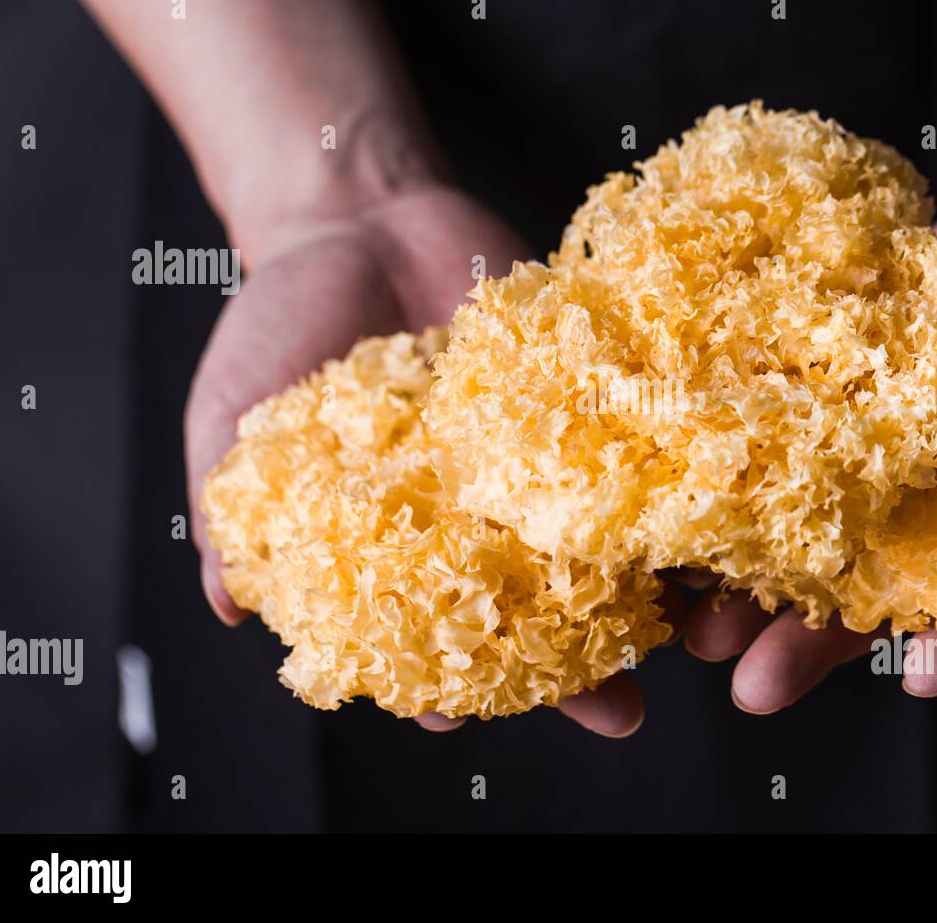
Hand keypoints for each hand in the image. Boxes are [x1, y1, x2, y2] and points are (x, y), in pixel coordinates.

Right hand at [184, 183, 665, 736]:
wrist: (358, 215)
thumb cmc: (283, 321)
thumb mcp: (236, 412)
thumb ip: (233, 508)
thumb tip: (227, 608)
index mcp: (403, 534)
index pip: (430, 630)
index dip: (443, 682)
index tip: (456, 720)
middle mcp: (481, 509)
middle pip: (535, 606)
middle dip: (573, 667)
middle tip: (617, 714)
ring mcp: (540, 455)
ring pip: (599, 540)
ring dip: (643, 592)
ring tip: (680, 637)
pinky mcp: (585, 394)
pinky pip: (635, 442)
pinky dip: (670, 480)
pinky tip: (709, 523)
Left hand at [682, 191, 936, 709]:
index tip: (923, 681)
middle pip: (876, 590)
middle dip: (816, 642)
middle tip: (756, 686)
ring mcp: (887, 452)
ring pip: (810, 534)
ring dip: (750, 586)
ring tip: (696, 631)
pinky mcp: (843, 394)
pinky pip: (784, 445)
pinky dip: (735, 483)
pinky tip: (681, 519)